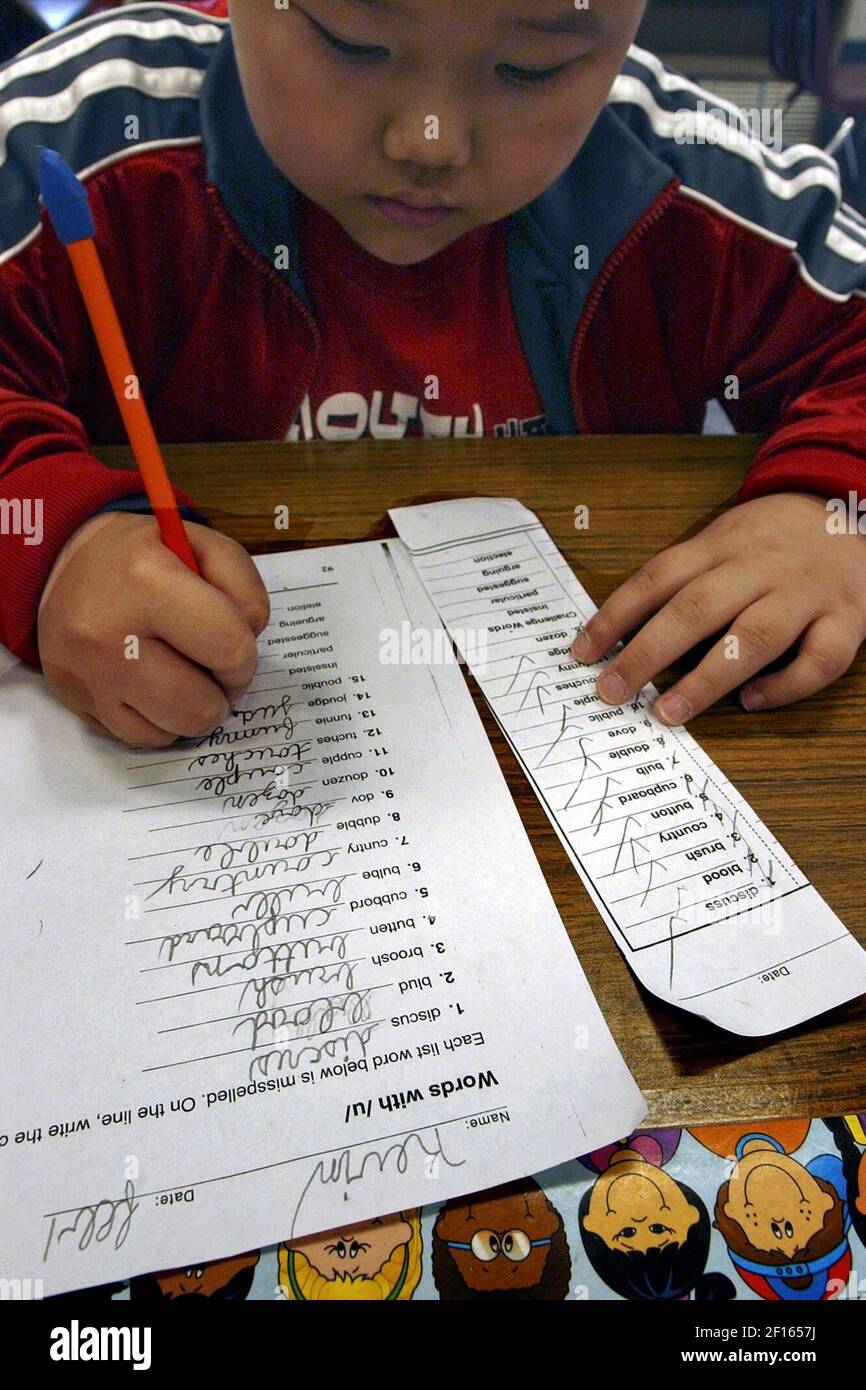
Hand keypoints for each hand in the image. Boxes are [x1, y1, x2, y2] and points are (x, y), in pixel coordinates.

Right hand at [37, 511, 269, 746]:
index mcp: (146, 581)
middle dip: (223, 692)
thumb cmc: (144, 555)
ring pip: (174, 731)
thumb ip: (243, 586)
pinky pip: (142, 738)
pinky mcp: (77, 701)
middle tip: (213, 668)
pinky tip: (156, 688)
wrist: (62, 565)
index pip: (230, 649)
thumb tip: (250, 642)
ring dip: (193, 710)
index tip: (236, 649)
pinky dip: (161, 721)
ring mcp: (88, 675)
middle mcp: (108, 634)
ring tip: (185, 675)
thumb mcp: (201, 542)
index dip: (246, 656)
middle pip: (201, 707)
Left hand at [569, 492, 865, 723]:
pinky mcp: (848, 619)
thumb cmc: (770, 540)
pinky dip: (785, 686)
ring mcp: (806, 593)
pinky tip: (751, 702)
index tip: (582, 654)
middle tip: (611, 690)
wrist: (850, 507)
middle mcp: (760, 567)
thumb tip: (618, 634)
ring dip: (707, 678)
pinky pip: (819, 659)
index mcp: (721, 546)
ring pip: (755, 636)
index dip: (615, 616)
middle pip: (698, 608)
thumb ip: (680, 580)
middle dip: (648, 653)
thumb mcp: (721, 541)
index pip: (657, 578)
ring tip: (668, 711)